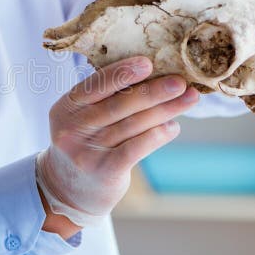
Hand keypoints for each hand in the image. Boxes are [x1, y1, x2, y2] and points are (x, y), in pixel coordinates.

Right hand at [36, 56, 199, 227]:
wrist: (68, 191)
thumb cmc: (85, 145)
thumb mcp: (81, 120)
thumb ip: (104, 101)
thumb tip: (151, 75)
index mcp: (66, 108)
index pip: (95, 85)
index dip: (122, 72)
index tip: (149, 63)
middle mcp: (72, 129)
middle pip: (119, 104)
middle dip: (153, 91)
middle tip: (180, 82)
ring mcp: (86, 151)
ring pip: (132, 125)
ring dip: (164, 111)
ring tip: (187, 100)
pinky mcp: (104, 171)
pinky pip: (136, 148)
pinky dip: (157, 135)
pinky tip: (173, 127)